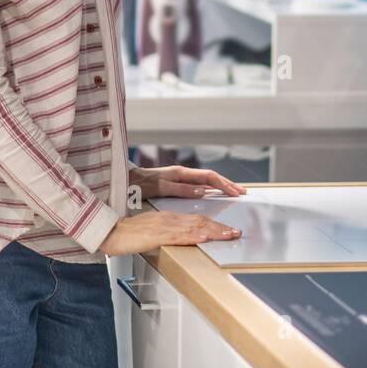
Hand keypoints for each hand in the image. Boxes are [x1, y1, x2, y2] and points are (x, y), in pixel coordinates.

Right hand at [98, 211, 239, 255]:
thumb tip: (180, 239)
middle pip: (200, 221)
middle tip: (236, 232)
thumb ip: (167, 233)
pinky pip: (179, 235)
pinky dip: (193, 236)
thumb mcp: (151, 232)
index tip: (227, 230)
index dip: (214, 224)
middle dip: (220, 227)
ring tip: (229, 235)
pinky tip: (204, 238)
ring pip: (194, 227)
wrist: (110, 233)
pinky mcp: (157, 235)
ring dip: (214, 231)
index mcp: (168, 217)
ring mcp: (164, 226)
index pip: (196, 219)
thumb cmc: (127, 234)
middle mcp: (169, 218)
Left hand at [128, 164, 247, 200]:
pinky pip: (199, 185)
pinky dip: (210, 189)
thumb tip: (204, 191)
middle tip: (242, 192)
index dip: (225, 185)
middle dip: (228, 184)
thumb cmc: (138, 184)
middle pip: (211, 177)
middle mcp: (182, 174)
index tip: (237, 192)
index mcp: (181, 173)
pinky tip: (213, 194)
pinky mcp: (176, 184)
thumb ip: (181, 189)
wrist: (123, 180)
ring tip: (233, 192)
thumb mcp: (160, 187)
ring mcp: (180, 178)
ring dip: (221, 186)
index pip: (210, 177)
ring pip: (206, 181)